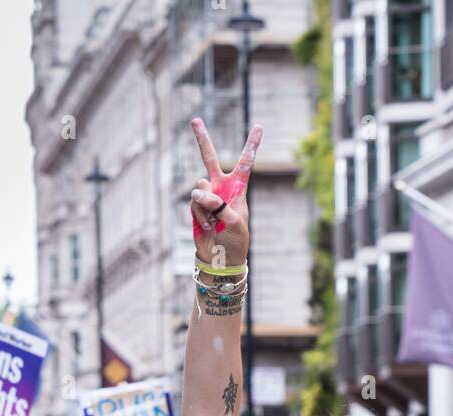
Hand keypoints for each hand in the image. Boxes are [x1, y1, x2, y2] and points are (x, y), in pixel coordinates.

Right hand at [189, 119, 262, 267]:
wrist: (221, 259)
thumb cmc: (235, 241)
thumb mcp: (234, 222)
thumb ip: (217, 204)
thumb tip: (196, 193)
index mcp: (238, 189)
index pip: (245, 162)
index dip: (251, 144)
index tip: (259, 126)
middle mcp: (221, 188)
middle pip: (209, 159)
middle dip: (202, 140)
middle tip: (195, 120)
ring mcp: (206, 197)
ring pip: (200, 187)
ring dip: (206, 204)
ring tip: (214, 221)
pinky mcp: (195, 207)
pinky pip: (193, 203)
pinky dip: (200, 215)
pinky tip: (207, 225)